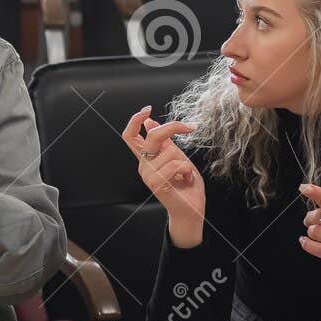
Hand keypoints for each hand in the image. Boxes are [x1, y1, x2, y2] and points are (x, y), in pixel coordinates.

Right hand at [121, 106, 204, 246]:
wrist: (191, 210)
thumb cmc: (186, 185)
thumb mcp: (177, 157)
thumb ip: (164, 142)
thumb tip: (150, 123)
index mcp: (145, 158)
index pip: (130, 136)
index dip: (135, 120)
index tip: (147, 109)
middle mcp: (143, 165)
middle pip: (152, 136)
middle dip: (172, 128)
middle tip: (189, 127)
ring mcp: (148, 175)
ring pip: (171, 151)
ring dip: (185, 160)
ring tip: (185, 174)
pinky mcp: (156, 184)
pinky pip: (175, 165)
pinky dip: (186, 170)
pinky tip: (185, 180)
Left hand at [298, 183, 320, 290]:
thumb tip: (312, 191)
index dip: (319, 193)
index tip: (305, 188)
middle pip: (320, 216)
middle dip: (310, 218)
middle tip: (312, 222)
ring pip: (316, 231)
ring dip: (310, 233)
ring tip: (317, 235)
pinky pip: (316, 247)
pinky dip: (306, 243)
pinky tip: (305, 241)